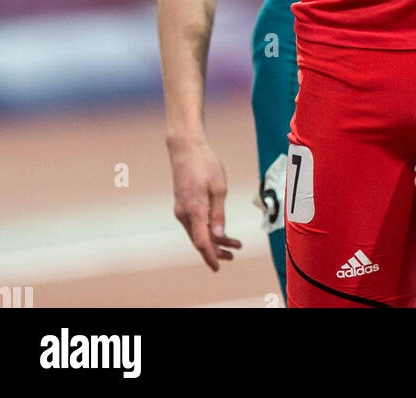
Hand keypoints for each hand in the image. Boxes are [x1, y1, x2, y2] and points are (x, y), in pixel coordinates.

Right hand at [167, 134, 241, 270]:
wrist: (185, 148)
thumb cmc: (205, 164)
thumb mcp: (218, 187)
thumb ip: (218, 213)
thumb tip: (218, 236)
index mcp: (195, 210)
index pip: (202, 242)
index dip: (211, 256)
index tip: (218, 268)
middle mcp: (184, 213)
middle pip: (200, 240)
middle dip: (216, 250)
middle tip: (233, 255)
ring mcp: (181, 209)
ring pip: (197, 232)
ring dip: (213, 240)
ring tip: (232, 244)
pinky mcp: (182, 204)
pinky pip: (194, 223)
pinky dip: (206, 230)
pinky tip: (218, 229)